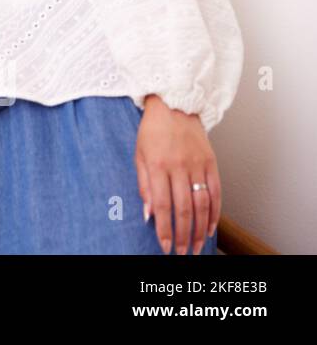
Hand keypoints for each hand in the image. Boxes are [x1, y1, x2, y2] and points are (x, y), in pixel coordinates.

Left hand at [135, 94, 220, 254]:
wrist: (175, 104)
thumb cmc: (152, 130)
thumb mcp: (139, 154)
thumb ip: (143, 184)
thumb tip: (147, 214)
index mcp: (157, 165)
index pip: (161, 205)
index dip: (164, 229)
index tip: (166, 245)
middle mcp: (179, 166)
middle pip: (184, 209)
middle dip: (183, 234)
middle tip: (183, 251)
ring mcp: (197, 165)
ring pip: (202, 204)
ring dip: (200, 229)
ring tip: (197, 245)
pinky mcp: (211, 163)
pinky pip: (216, 192)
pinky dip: (215, 212)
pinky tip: (211, 227)